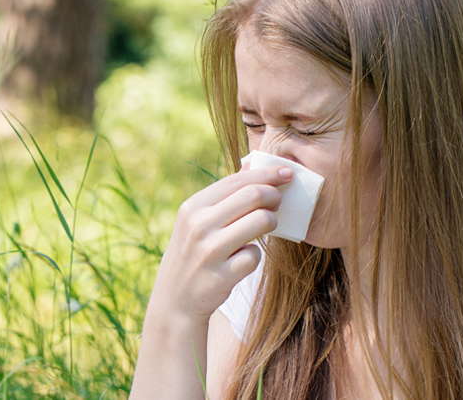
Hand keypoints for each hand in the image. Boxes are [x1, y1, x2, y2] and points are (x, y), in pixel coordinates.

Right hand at [147, 164, 291, 322]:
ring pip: (261, 221)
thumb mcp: (196, 221)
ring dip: (271, 223)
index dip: (267, 174)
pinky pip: (255, 255)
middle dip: (275, 196)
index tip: (287, 173)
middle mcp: (199, 225)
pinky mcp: (222, 275)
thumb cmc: (194, 253)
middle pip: (253, 196)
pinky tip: (244, 258)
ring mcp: (209, 251)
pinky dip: (255, 255)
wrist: (175, 299)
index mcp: (193, 207)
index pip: (237, 180)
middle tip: (279, 202)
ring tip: (266, 227)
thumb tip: (253, 164)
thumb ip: (223, 195)